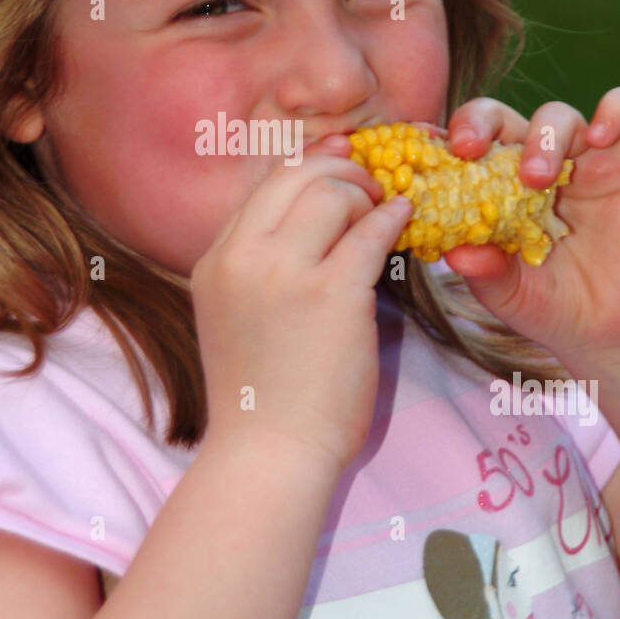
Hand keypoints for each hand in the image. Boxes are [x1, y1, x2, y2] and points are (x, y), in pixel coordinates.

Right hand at [190, 136, 412, 471]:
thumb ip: (256, 270)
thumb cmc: (259, 398)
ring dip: (366, 194)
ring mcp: (284, 273)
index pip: (264, 188)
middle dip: (339, 168)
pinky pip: (370, 233)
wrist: (268, 453)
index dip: (307, 168)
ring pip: (331, 193)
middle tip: (369, 183)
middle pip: (295, 175)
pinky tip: (404, 218)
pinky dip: (392, 217)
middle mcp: (241, 257)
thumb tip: (306, 228)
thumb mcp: (234, 316)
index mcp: (215, 262)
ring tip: (385, 209)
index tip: (337, 165)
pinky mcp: (331, 293)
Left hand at [436, 87, 619, 366]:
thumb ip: (484, 272)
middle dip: (477, 123)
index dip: (437, 138)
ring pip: (556, 115)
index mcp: (488, 186)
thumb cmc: (546, 303)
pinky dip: (615, 111)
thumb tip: (456, 253)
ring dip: (542, 137)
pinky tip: (599, 136)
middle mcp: (528, 163)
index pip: (458, 145)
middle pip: (497, 117)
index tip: (418, 144)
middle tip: (468, 150)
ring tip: (537, 179)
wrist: (609, 327)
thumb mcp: (508, 294)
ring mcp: (579, 158)